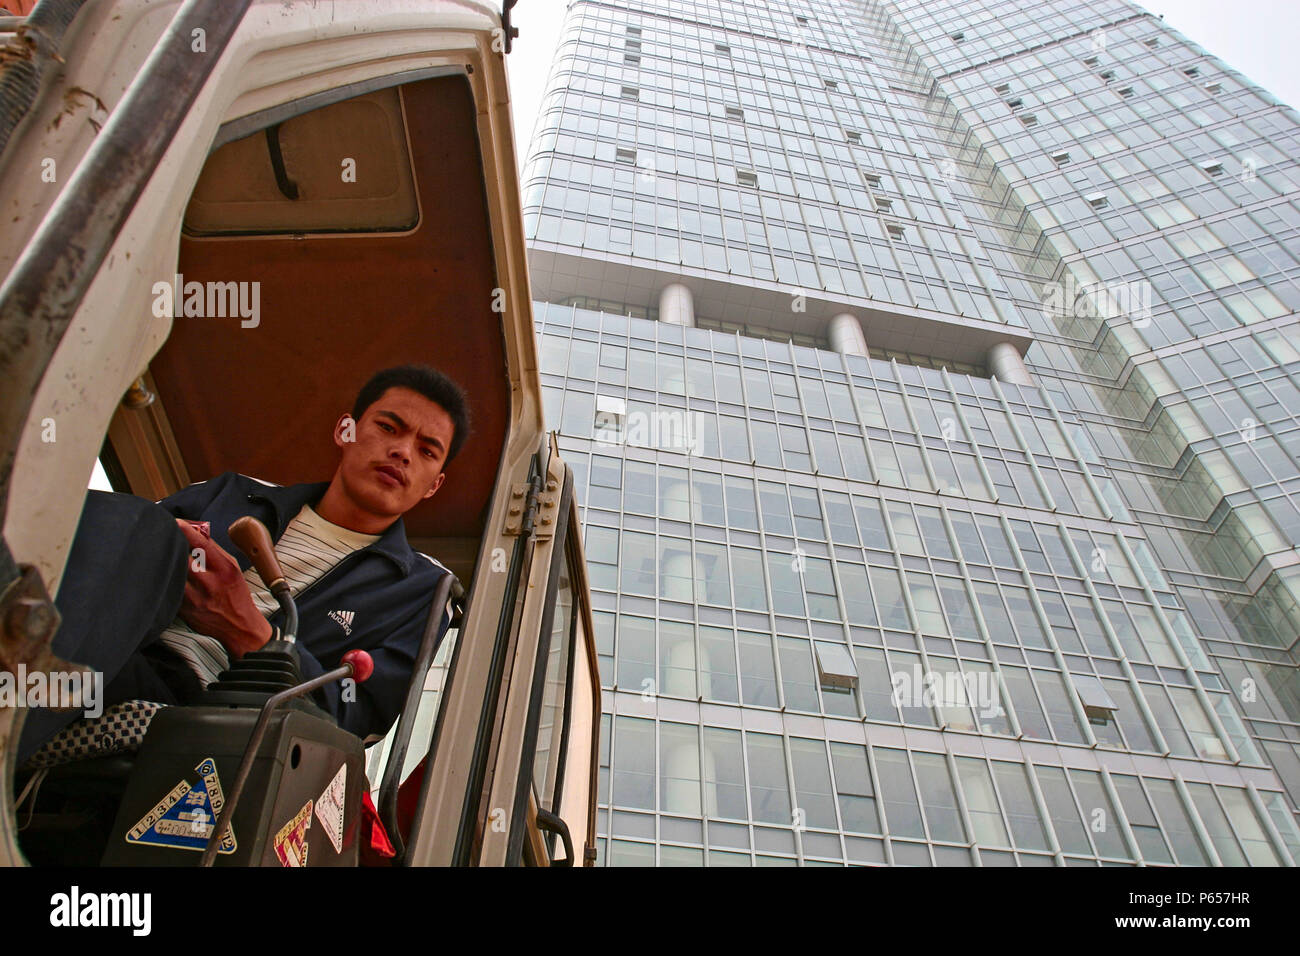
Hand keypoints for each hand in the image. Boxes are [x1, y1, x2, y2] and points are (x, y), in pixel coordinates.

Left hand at [175, 519, 272, 658]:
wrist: (239, 626)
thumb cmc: (236, 594)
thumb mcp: (233, 569)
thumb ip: (215, 551)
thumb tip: (196, 533)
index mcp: (224, 569)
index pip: (202, 545)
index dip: (186, 531)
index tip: (175, 522)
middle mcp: (210, 583)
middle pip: (182, 557)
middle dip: (171, 546)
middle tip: (163, 538)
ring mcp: (195, 598)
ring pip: (173, 574)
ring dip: (166, 564)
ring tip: (160, 556)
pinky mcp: (184, 610)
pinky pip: (170, 591)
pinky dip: (166, 582)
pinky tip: (166, 577)